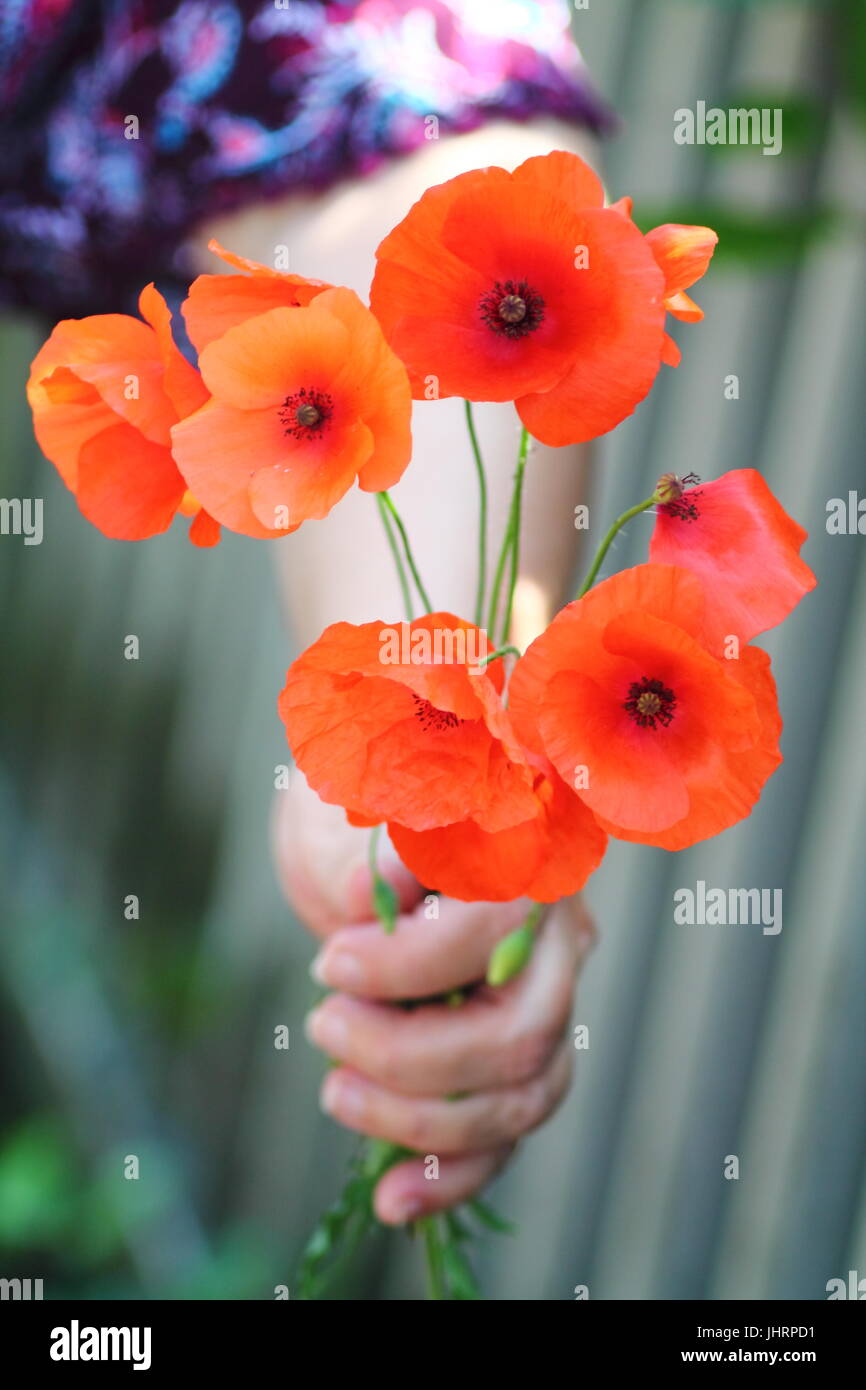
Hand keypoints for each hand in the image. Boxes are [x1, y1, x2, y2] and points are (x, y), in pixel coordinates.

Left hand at [273, 770, 592, 1224]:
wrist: (375, 835)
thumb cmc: (366, 813)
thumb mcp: (355, 811)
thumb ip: (368, 851)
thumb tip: (364, 903)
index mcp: (529, 862)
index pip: (493, 933)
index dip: (406, 964)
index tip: (330, 963)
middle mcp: (561, 941)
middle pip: (519, 1036)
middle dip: (410, 1056)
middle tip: (323, 1026)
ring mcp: (551, 1007)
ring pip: (522, 1097)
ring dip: (419, 1120)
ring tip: (334, 1090)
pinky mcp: (521, 1061)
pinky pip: (509, 1137)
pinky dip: (453, 1178)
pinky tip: (393, 1200)